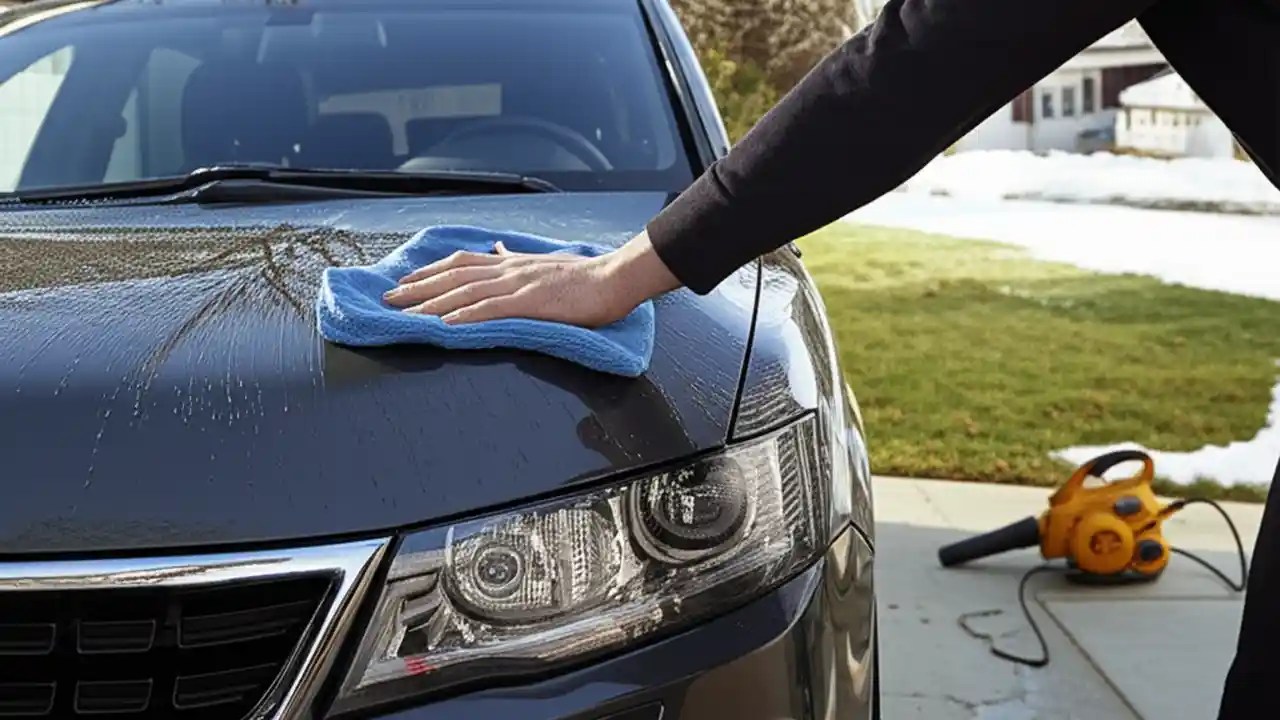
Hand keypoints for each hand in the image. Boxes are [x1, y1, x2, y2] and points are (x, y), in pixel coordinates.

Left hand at [383, 231, 681, 326]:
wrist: (613, 279)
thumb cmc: (584, 276)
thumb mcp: (545, 262)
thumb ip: (517, 258)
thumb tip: (498, 248)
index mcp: (511, 263)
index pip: (461, 262)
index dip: (430, 270)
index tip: (405, 279)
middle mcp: (508, 270)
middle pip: (453, 276)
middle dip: (418, 287)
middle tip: (388, 298)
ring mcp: (518, 285)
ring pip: (465, 292)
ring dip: (431, 303)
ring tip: (405, 313)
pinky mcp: (531, 303)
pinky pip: (491, 309)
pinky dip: (465, 316)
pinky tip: (445, 325)